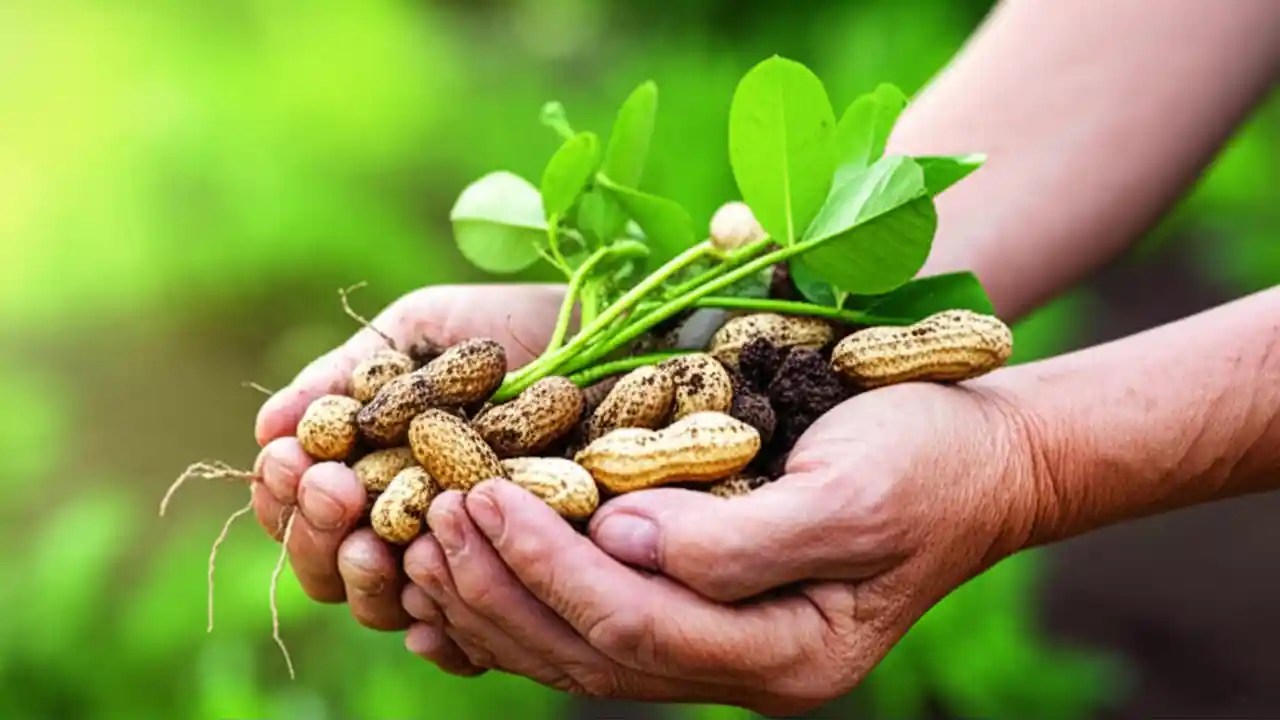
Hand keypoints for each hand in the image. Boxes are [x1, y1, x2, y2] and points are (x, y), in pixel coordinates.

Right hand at [251, 283, 562, 672]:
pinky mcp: (520, 580)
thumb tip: (266, 427)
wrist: (616, 335)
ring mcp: (464, 555)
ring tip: (374, 538)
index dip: (284, 493)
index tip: (294, 459)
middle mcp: (409, 521)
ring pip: (384, 603)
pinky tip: (427, 607)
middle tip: (332, 489)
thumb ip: (345, 376)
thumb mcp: (421, 332)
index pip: (301, 505)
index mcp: (373, 467)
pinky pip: (467, 635)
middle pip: (329, 565)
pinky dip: (438, 630)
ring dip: (361, 577)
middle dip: (315, 532)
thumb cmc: (513, 328)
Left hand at [403, 379, 1044, 713]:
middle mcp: (749, 668)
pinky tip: (474, 567)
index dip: (546, 566)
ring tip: (427, 541)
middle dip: (500, 587)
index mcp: (790, 651)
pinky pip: (598, 627)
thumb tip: (619, 539)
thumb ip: (741, 541)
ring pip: (582, 651)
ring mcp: (726, 649)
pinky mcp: (708, 613)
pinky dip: (527, 599)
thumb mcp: (855, 491)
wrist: (982, 461)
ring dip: (496, 599)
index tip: (480, 495)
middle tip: (429, 517)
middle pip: (592, 651)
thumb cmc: (927, 461)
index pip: (636, 626)